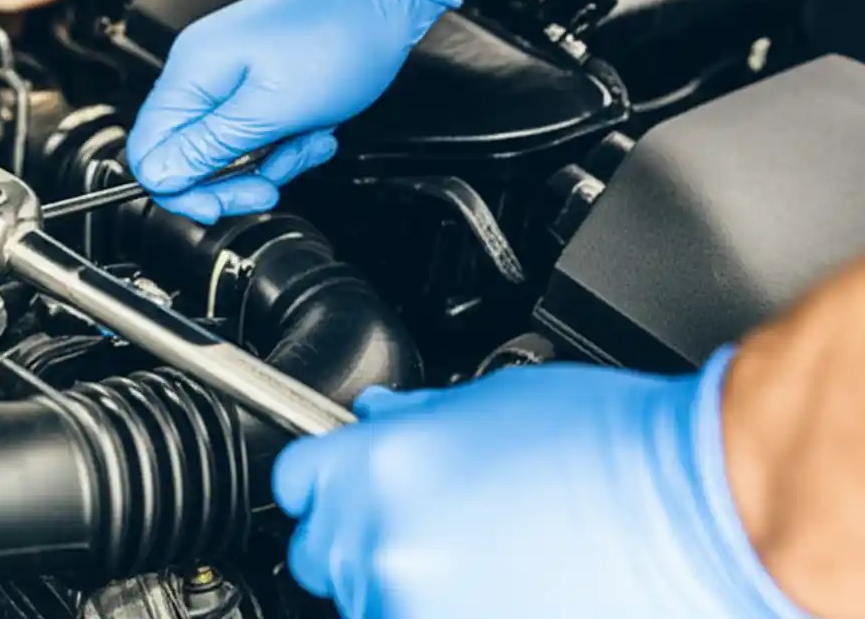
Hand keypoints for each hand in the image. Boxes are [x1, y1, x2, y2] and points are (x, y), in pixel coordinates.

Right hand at [126, 0, 460, 223]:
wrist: (380, 1)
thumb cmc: (336, 41)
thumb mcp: (270, 110)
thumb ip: (208, 147)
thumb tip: (159, 176)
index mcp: (191, 74)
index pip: (149, 152)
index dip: (180, 190)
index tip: (218, 205)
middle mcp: (199, 73)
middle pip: (185, 156)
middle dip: (231, 181)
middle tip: (267, 188)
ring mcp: (226, 76)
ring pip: (226, 151)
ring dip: (269, 162)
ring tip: (305, 144)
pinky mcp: (254, 82)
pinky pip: (253, 133)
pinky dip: (285, 143)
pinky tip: (311, 132)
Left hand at [272, 354, 806, 618]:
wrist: (704, 512)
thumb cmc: (616, 446)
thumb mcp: (492, 402)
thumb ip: (414, 422)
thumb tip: (374, 423)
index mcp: (380, 468)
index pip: (294, 479)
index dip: (324, 475)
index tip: (343, 482)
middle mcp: (382, 545)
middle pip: (320, 549)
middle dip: (360, 533)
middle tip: (426, 521)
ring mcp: (415, 610)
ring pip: (368, 600)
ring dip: (402, 583)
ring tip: (478, 559)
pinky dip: (439, 608)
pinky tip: (497, 587)